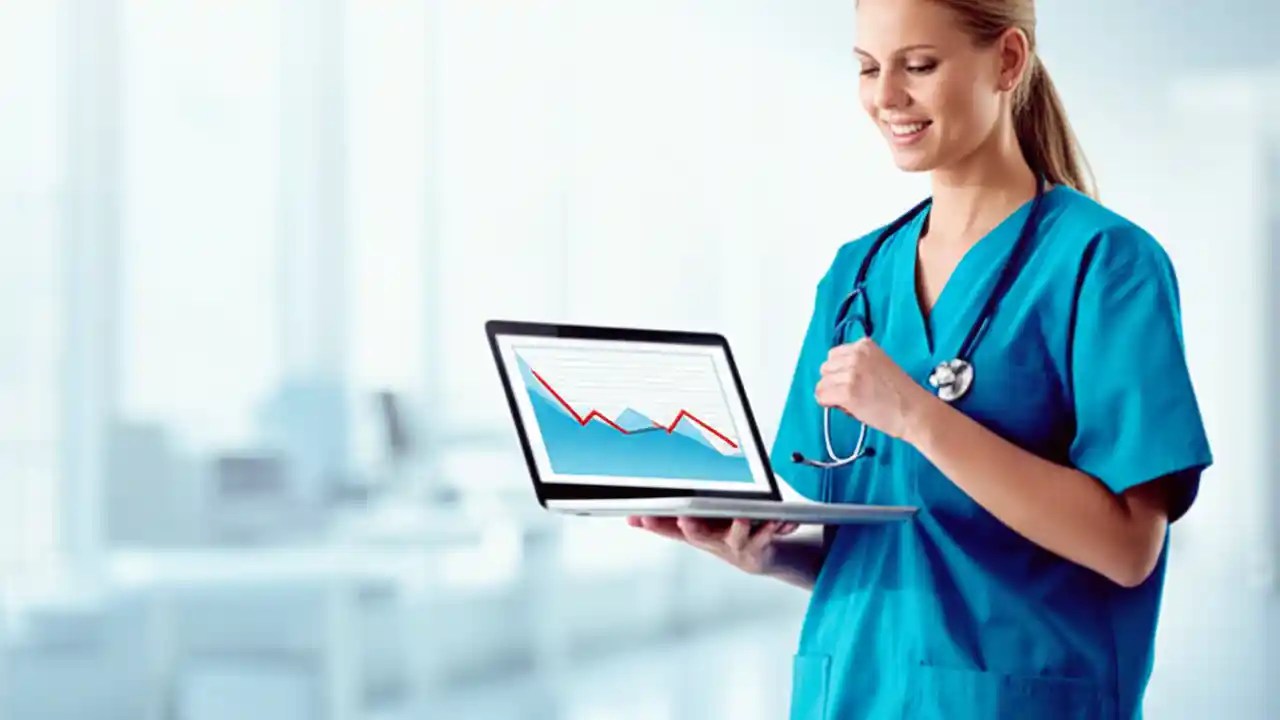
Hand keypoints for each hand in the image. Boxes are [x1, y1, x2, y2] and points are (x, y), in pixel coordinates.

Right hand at [626, 516, 799, 574]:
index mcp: (695, 532)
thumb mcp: (695, 527)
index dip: (655, 524)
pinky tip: (778, 520)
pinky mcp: (756, 549)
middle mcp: (712, 541)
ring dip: (739, 527)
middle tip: (684, 519)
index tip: (641, 517)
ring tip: (742, 518)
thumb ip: (667, 520)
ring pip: (736, 536)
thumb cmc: (723, 534)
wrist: (759, 557)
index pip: (669, 528)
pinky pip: (766, 537)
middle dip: (691, 527)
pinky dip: (773, 527)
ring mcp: (734, 547)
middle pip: (697, 535)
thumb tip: (631, 518)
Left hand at [816, 337, 934, 441]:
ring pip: (821, 384)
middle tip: (853, 394)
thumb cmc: (901, 394)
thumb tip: (834, 378)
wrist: (915, 412)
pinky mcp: (847, 392)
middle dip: (834, 382)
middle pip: (825, 368)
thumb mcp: (879, 366)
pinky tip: (845, 407)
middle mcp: (856, 355)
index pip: (833, 355)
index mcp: (865, 345)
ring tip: (853, 402)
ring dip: (832, 394)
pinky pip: (821, 396)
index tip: (853, 382)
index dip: (840, 372)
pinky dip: (828, 403)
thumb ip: (857, 365)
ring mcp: (851, 373)